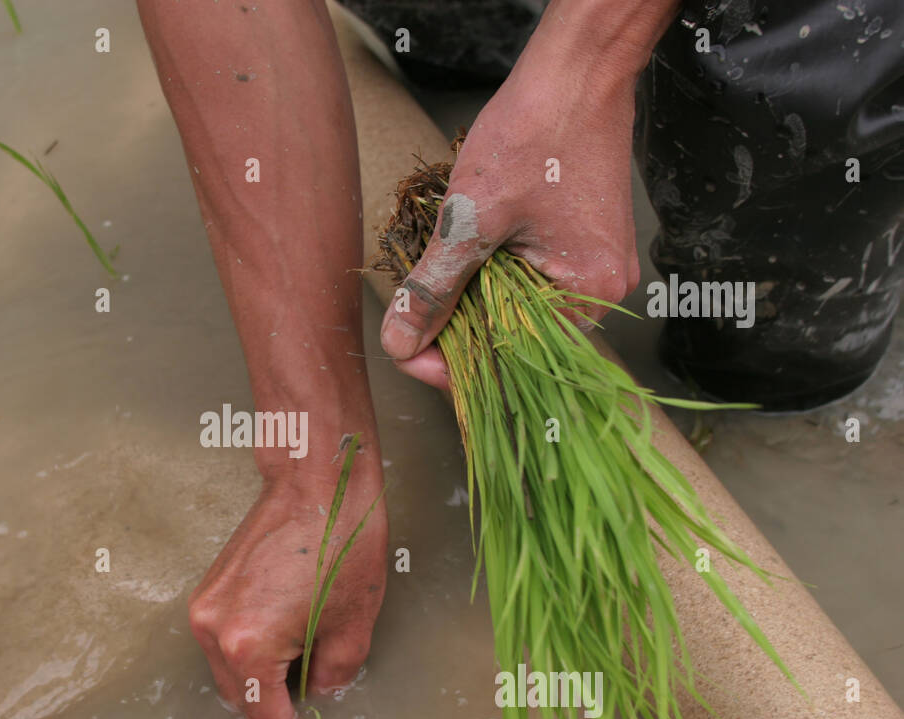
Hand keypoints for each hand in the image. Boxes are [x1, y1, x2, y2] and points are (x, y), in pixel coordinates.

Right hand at [187, 461, 387, 718]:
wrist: (316, 484)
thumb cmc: (339, 546)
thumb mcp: (352, 627)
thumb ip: (332, 676)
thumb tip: (317, 692)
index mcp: (249, 647)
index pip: (263, 715)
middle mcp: (214, 631)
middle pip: (238, 696)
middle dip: (271, 702)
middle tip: (308, 694)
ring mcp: (204, 608)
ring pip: (226, 669)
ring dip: (257, 676)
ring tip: (298, 658)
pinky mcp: (206, 590)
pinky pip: (221, 640)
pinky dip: (247, 648)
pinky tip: (281, 632)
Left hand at [380, 37, 642, 391]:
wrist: (576, 70)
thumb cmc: (535, 131)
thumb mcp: (470, 219)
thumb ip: (434, 287)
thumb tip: (400, 341)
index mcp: (588, 292)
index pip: (512, 360)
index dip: (452, 364)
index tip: (407, 352)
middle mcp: (603, 290)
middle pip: (515, 340)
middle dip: (459, 330)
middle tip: (410, 319)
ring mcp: (596, 267)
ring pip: (519, 311)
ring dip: (473, 301)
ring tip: (438, 280)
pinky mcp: (584, 245)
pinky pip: (531, 282)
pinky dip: (493, 277)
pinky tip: (466, 259)